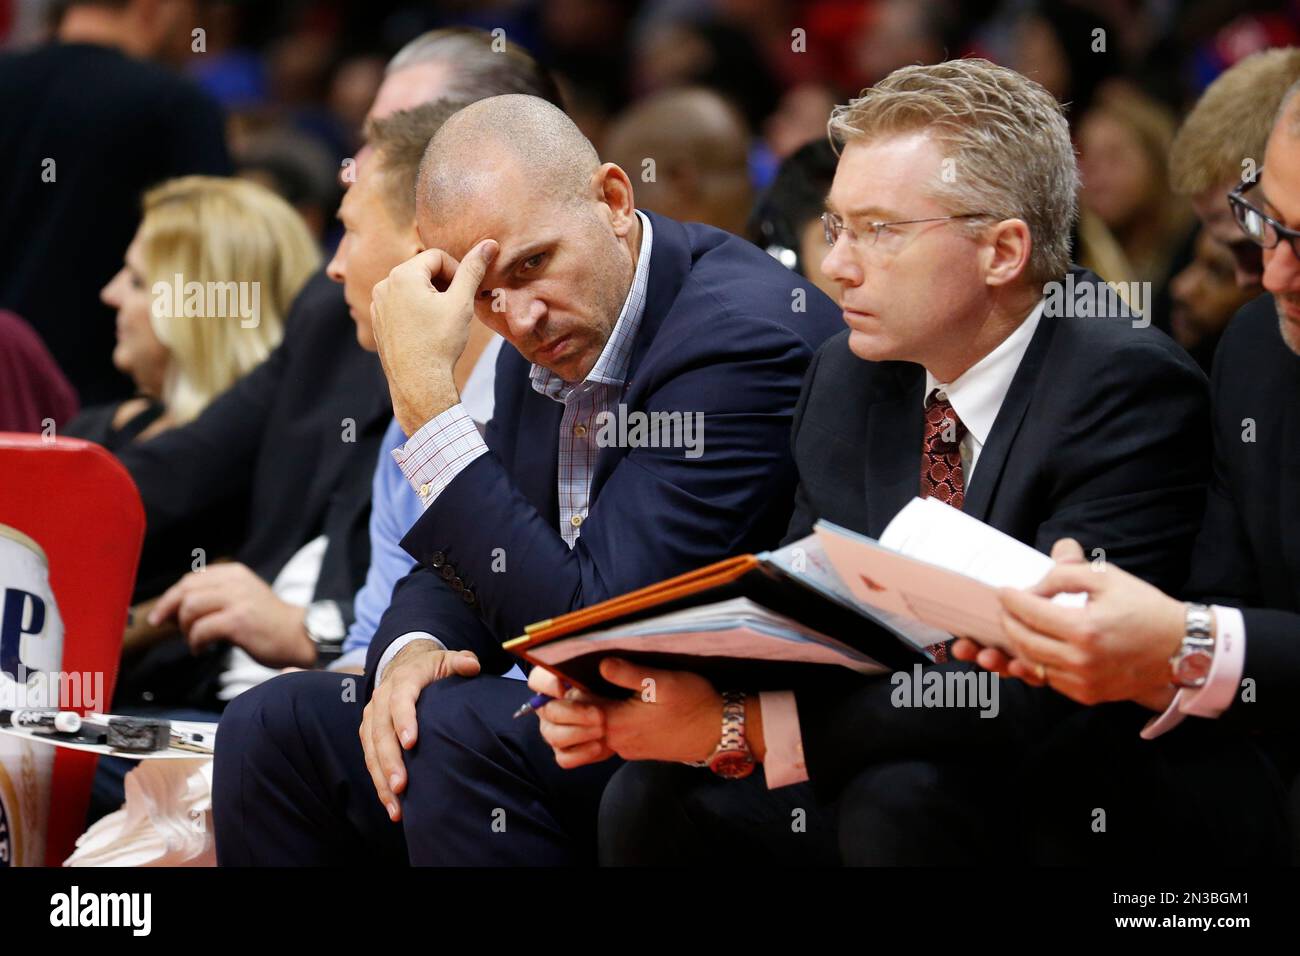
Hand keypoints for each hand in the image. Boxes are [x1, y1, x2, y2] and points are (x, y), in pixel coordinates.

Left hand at [148, 563, 311, 667]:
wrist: (300, 636)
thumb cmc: (269, 623)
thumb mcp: (243, 598)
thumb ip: (215, 597)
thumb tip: (174, 610)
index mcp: (234, 573)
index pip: (190, 579)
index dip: (170, 597)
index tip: (161, 614)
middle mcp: (235, 582)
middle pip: (185, 590)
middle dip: (168, 610)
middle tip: (163, 626)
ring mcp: (238, 600)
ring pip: (189, 608)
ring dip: (184, 628)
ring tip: (193, 640)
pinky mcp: (239, 621)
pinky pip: (201, 630)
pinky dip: (195, 642)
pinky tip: (201, 650)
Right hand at [359, 640, 479, 820]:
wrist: (404, 664)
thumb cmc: (431, 668)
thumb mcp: (447, 659)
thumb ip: (461, 661)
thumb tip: (472, 666)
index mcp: (403, 680)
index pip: (400, 700)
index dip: (404, 720)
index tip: (411, 743)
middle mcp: (381, 699)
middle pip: (381, 732)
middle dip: (390, 761)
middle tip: (402, 786)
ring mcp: (372, 718)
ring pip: (372, 751)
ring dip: (381, 779)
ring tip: (395, 806)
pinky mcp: (368, 733)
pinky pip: (370, 759)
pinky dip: (379, 782)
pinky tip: (392, 804)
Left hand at [370, 239, 497, 434]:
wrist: (418, 382)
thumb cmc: (440, 342)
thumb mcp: (461, 302)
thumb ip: (473, 269)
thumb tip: (489, 244)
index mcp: (402, 275)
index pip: (437, 257)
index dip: (457, 271)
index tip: (466, 293)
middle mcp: (384, 285)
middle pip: (422, 270)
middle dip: (443, 284)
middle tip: (458, 307)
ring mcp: (378, 304)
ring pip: (411, 288)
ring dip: (431, 297)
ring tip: (443, 320)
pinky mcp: (378, 321)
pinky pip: (400, 305)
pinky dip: (416, 310)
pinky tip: (428, 331)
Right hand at [527, 666, 610, 768]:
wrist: (626, 719)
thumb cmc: (614, 691)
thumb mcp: (611, 678)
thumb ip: (605, 670)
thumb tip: (606, 666)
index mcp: (554, 684)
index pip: (537, 679)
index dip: (547, 684)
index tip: (565, 688)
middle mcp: (548, 708)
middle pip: (547, 711)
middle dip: (574, 713)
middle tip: (599, 714)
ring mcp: (553, 731)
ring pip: (554, 736)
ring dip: (580, 733)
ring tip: (603, 729)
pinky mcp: (564, 752)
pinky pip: (564, 758)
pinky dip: (583, 753)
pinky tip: (600, 745)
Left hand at [530, 659, 725, 767]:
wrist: (720, 732)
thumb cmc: (694, 703)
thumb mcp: (664, 681)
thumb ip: (629, 673)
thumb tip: (601, 664)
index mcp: (619, 722)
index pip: (573, 716)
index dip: (557, 701)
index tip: (551, 682)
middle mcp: (617, 741)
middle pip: (569, 738)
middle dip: (555, 718)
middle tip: (555, 693)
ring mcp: (625, 749)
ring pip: (582, 746)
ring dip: (570, 729)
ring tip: (574, 702)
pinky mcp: (634, 750)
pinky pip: (601, 746)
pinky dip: (589, 734)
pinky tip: (601, 712)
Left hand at [995, 538, 1186, 707]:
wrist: (1180, 647)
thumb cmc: (1143, 607)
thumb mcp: (1106, 577)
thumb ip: (1064, 573)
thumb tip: (1032, 587)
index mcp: (1084, 629)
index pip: (1030, 612)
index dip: (1011, 599)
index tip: (1003, 591)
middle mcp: (1081, 661)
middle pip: (1023, 641)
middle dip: (1008, 622)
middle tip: (1007, 609)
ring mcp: (1084, 682)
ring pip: (1032, 664)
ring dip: (1017, 645)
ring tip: (1014, 628)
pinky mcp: (1088, 695)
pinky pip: (1049, 680)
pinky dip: (1037, 664)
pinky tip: (1034, 649)